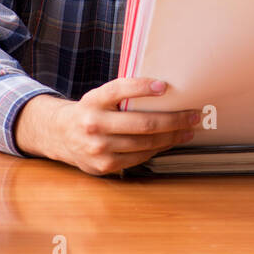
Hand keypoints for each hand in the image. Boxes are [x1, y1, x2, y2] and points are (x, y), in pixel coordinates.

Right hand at [20, 78, 200, 175]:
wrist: (60, 136)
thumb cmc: (89, 112)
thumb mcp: (99, 97)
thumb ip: (122, 94)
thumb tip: (163, 91)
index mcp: (94, 101)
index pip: (120, 90)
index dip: (142, 87)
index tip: (164, 86)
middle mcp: (94, 124)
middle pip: (143, 123)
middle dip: (174, 120)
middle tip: (193, 115)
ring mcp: (98, 148)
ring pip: (145, 144)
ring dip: (171, 137)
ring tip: (187, 130)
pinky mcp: (104, 166)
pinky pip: (139, 157)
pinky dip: (157, 149)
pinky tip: (168, 142)